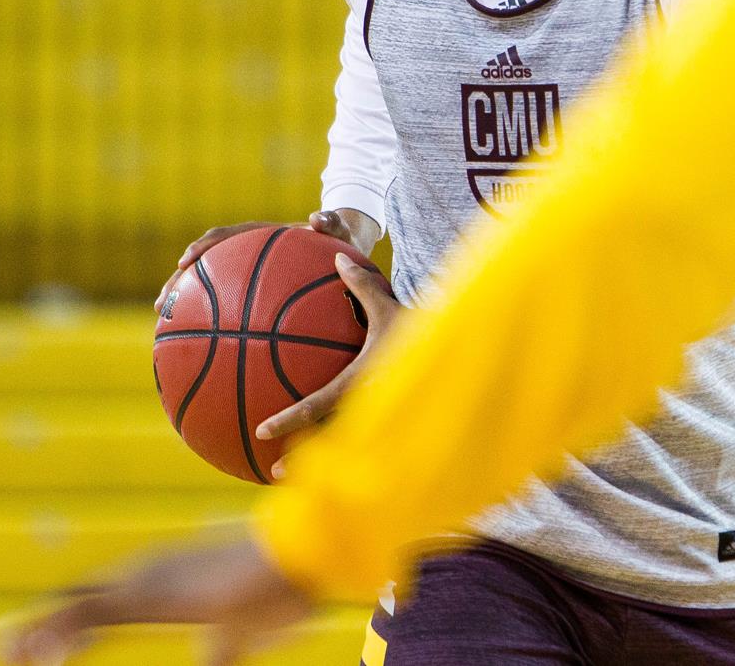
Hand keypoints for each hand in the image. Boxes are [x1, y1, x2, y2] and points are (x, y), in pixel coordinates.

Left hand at [0, 534, 312, 665]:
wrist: (303, 557)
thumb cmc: (283, 588)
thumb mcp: (245, 634)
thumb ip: (223, 652)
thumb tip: (210, 662)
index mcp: (165, 583)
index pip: (104, 602)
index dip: (68, 622)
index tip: (32, 645)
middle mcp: (147, 576)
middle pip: (79, 602)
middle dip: (39, 627)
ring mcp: (145, 584)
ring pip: (75, 609)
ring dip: (37, 633)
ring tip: (2, 651)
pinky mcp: (150, 596)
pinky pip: (89, 617)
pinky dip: (58, 634)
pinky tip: (36, 655)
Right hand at [154, 210, 378, 314]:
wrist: (342, 244)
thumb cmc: (339, 237)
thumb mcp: (338, 228)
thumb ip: (330, 222)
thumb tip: (318, 218)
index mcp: (259, 235)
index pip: (224, 237)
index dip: (203, 248)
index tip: (185, 262)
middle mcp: (246, 252)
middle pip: (204, 264)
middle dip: (179, 281)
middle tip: (162, 303)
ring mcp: (246, 271)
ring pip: (208, 286)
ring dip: (186, 302)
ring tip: (167, 327)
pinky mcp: (253, 289)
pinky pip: (227, 304)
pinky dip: (212, 320)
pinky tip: (206, 349)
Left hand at [256, 253, 405, 472]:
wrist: (472, 354)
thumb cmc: (426, 328)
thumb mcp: (391, 306)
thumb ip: (362, 285)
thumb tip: (337, 258)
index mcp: (365, 380)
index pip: (318, 404)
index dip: (289, 419)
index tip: (262, 429)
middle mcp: (372, 406)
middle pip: (329, 441)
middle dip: (303, 462)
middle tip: (271, 472)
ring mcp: (386, 420)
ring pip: (347, 450)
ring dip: (323, 466)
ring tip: (297, 476)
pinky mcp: (398, 426)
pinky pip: (366, 442)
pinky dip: (348, 454)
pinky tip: (335, 463)